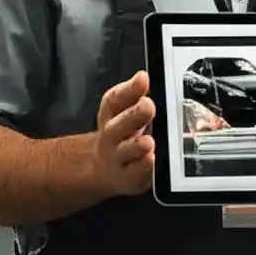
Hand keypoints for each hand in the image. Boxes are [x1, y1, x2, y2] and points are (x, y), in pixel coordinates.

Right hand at [94, 70, 155, 196]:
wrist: (104, 167)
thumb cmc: (122, 132)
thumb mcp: (124, 109)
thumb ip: (134, 92)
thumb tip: (142, 76)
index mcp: (111, 115)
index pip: (114, 100)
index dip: (128, 89)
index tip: (143, 80)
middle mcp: (111, 136)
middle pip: (117, 127)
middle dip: (133, 116)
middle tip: (148, 106)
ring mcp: (117, 159)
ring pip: (125, 153)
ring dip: (136, 147)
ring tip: (147, 142)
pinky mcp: (127, 178)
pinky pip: (134, 174)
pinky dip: (142, 169)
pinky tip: (151, 161)